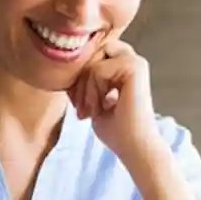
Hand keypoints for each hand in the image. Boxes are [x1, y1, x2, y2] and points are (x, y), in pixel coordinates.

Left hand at [67, 39, 165, 165]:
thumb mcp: (93, 99)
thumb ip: (86, 79)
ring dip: (86, 88)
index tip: (81, 104)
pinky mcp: (135, 68)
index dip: (82, 75)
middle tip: (83, 108)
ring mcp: (136, 62)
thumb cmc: (116, 129)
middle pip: (92, 52)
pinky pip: (99, 68)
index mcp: (125, 67)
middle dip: (82, 79)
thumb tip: (64, 67)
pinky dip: (93, 90)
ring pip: (93, 61)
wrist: (134, 146)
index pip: (93, 54)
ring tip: (93, 110)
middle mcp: (133, 61)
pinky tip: (102, 107)